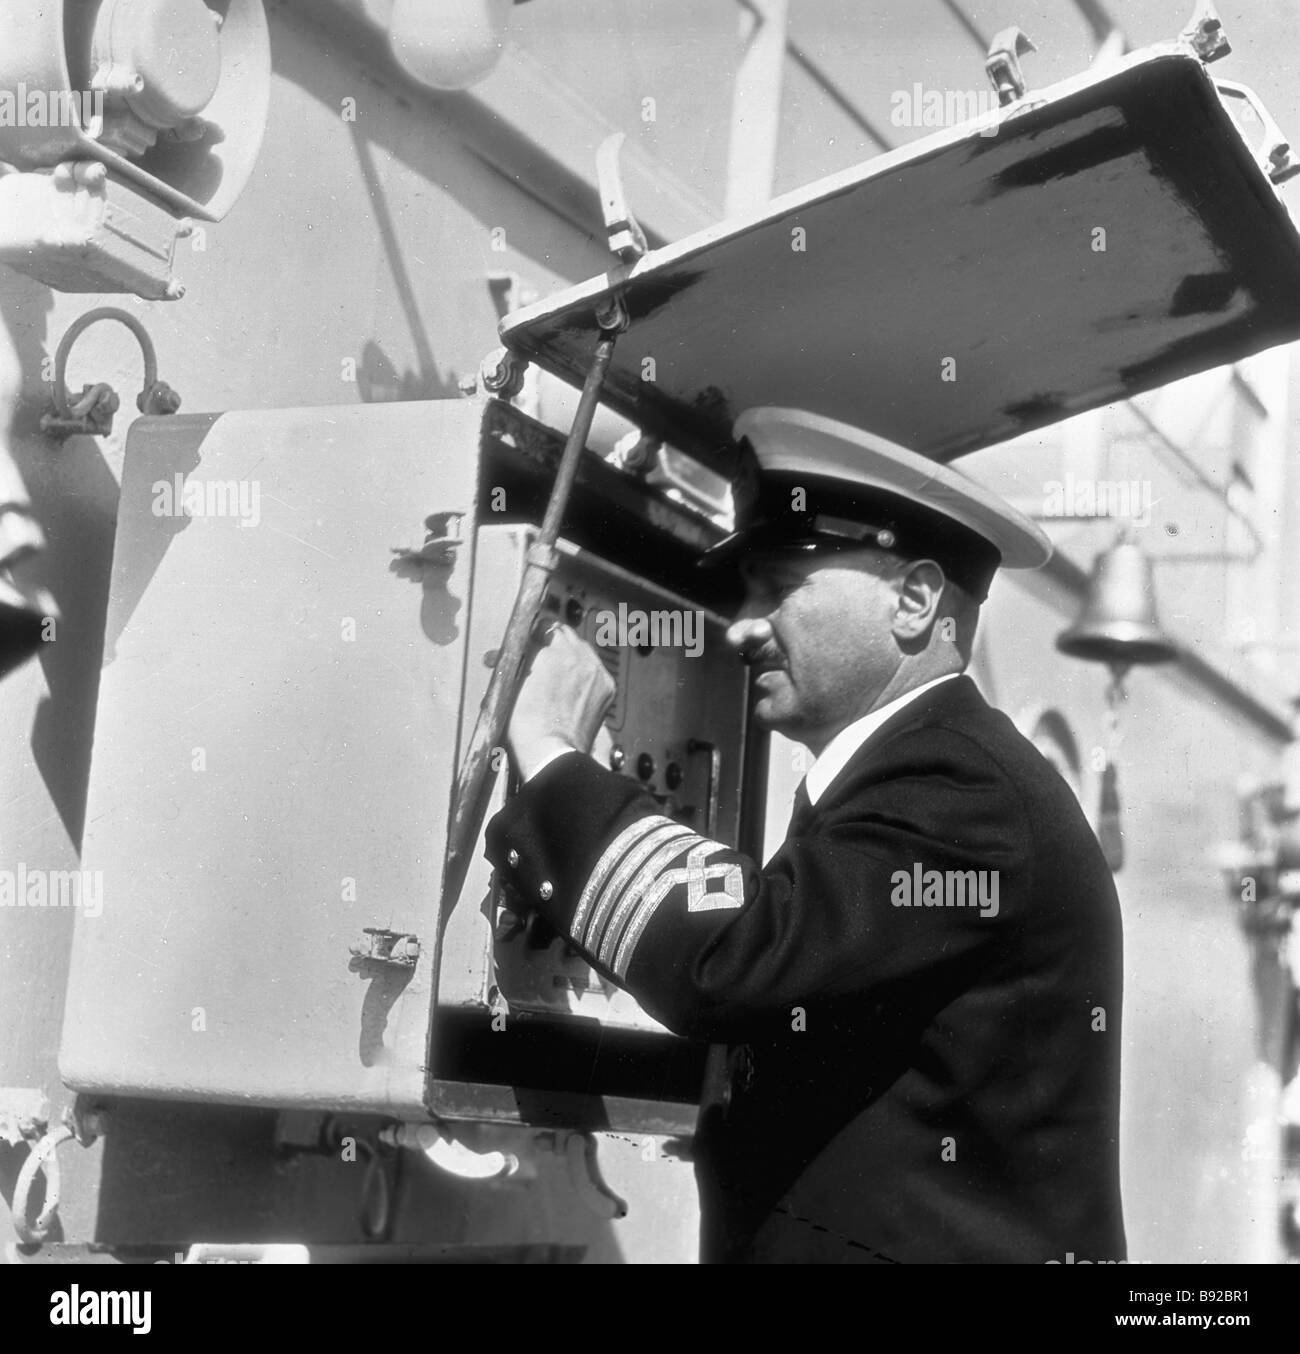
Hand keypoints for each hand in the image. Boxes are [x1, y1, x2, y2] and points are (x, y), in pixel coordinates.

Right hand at [507, 622, 615, 779]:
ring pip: (583, 650)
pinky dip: (585, 674)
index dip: (534, 634)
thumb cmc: (524, 724)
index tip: (528, 642)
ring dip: (570, 657)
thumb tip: (503, 654)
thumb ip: (514, 662)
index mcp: (551, 651)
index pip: (544, 625)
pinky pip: (596, 670)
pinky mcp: (608, 687)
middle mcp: (578, 654)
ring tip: (558, 675)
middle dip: (552, 643)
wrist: (552, 753)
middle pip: (565, 634)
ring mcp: (596, 670)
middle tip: (541, 657)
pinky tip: (573, 689)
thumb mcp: (509, 685)